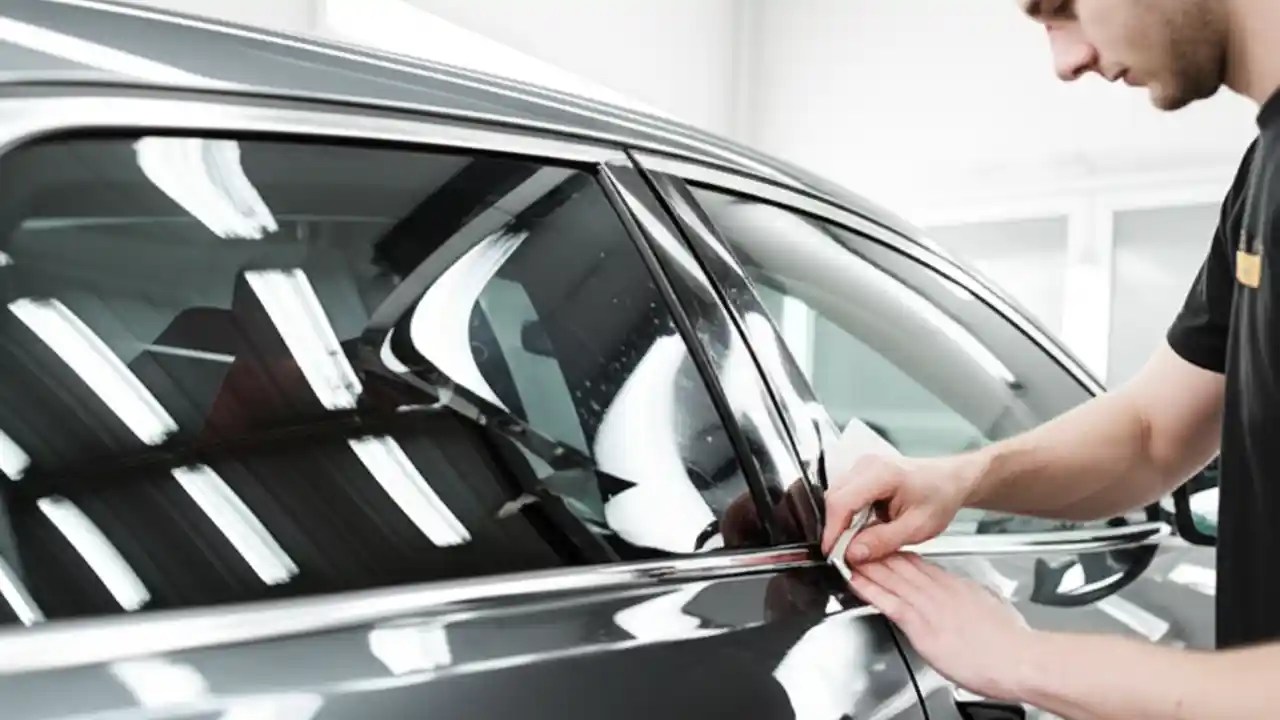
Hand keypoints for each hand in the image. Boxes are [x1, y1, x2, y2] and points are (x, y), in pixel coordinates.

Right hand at [821, 454, 974, 562]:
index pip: (842, 502)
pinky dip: (848, 516)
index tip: (833, 555)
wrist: (951, 480)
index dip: (833, 531)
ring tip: (858, 543)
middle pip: (834, 499)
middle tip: (845, 555)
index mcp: (882, 474)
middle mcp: (867, 465)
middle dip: (835, 530)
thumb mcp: (917, 528)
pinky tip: (863, 529)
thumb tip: (851, 554)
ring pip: (835, 498)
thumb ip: (882, 541)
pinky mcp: (861, 472)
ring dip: (842, 523)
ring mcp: (862, 466)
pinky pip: (844, 496)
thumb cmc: (940, 498)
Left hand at [849, 554, 1038, 701]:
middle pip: (901, 565)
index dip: (895, 553)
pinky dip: (870, 590)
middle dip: (875, 553)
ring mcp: (929, 606)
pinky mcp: (922, 626)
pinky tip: (855, 582)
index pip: (919, 564)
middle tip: (854, 542)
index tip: (880, 546)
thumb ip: (974, 601)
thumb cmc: (1009, 641)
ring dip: (866, 566)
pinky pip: (889, 602)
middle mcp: (939, 590)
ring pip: (891, 578)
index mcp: (955, 586)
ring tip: (846, 555)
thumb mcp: (991, 607)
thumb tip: (973, 601)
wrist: (1017, 658)